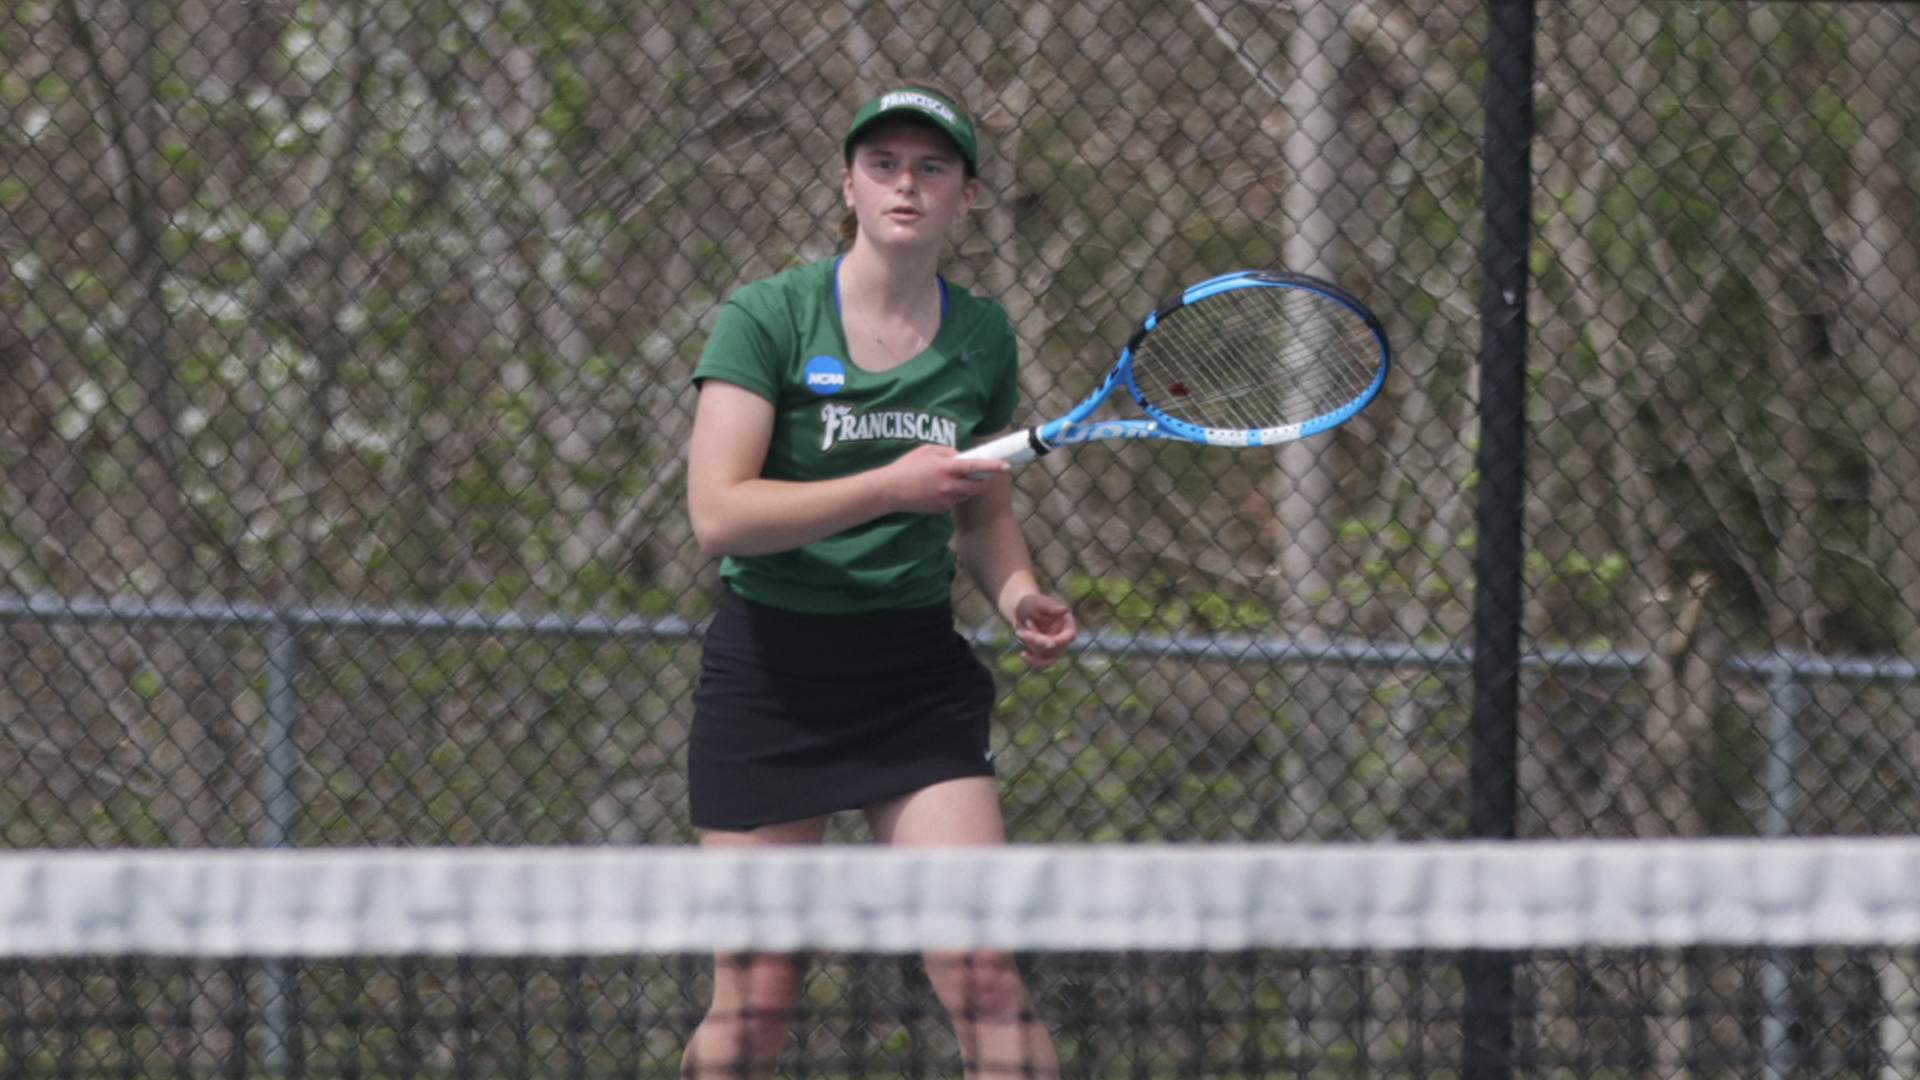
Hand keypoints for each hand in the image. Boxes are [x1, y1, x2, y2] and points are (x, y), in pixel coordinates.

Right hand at [883, 444, 1008, 514]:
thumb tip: (963, 456)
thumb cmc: (907, 466)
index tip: (1006, 465)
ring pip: (967, 494)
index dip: (992, 466)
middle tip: (980, 474)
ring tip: (951, 480)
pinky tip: (939, 489)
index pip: (975, 466)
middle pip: (978, 486)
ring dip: (968, 487)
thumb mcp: (927, 450)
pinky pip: (955, 501)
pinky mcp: (941, 509)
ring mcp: (945, 499)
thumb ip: (948, 451)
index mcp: (945, 468)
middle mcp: (948, 485)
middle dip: (983, 480)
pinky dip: (954, 494)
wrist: (889, 491)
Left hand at [1012, 592, 1076, 668]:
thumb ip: (1051, 607)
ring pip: (1046, 654)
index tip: (1050, 644)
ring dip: (1031, 643)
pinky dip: (1033, 660)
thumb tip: (1065, 609)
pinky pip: (1041, 662)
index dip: (1061, 642)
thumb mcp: (1039, 602)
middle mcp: (1063, 637)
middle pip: (1055, 647)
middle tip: (1027, 623)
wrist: (1019, 611)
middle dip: (1038, 640)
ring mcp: (1055, 647)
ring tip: (1020, 631)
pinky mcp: (1044, 653)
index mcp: (1067, 623)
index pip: (1069, 636)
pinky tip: (1023, 654)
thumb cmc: (1031, 603)